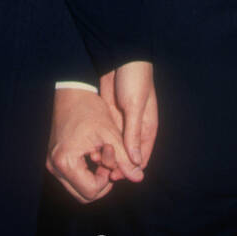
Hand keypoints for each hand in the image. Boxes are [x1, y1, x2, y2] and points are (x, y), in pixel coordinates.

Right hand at [46, 88, 143, 203]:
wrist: (72, 92)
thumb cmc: (90, 109)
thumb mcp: (110, 134)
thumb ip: (124, 159)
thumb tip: (139, 178)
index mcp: (65, 161)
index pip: (91, 191)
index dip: (107, 181)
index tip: (112, 160)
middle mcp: (54, 166)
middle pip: (83, 195)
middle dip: (101, 184)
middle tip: (109, 163)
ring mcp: (51, 164)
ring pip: (77, 188)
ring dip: (93, 179)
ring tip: (103, 156)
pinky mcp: (53, 159)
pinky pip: (71, 178)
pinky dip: (85, 173)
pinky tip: (94, 154)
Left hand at [99, 60, 157, 179]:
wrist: (121, 58)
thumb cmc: (134, 80)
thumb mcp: (135, 106)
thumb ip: (133, 133)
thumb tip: (136, 162)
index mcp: (147, 128)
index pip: (141, 157)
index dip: (130, 169)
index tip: (116, 176)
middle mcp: (135, 129)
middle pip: (126, 156)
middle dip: (115, 165)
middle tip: (102, 171)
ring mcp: (121, 123)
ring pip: (114, 148)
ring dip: (105, 155)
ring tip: (93, 160)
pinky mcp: (109, 117)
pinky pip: (104, 137)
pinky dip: (98, 144)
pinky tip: (89, 150)